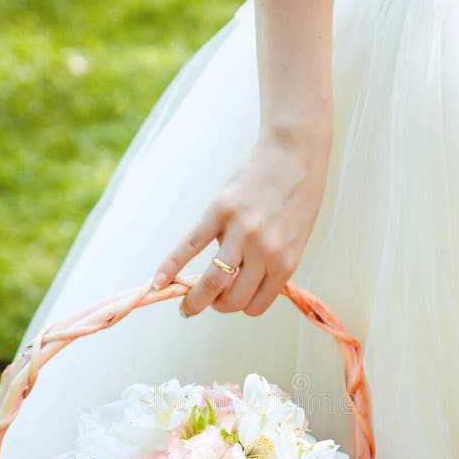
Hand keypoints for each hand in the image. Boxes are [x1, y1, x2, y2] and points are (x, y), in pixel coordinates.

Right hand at [152, 123, 331, 316]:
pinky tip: (159, 281)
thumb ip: (272, 264)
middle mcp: (264, 252)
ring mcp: (240, 232)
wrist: (295, 152)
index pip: (254, 306)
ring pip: (211, 282)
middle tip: (206, 302)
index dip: (240, 307)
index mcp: (286, 263)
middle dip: (216, 306)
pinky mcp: (219, 211)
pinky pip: (190, 245)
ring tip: (185, 305)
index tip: (231, 299)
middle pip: (231, 299)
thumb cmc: (299, 198)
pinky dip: (170, 266)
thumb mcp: (295, 239)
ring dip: (194, 300)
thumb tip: (238, 284)